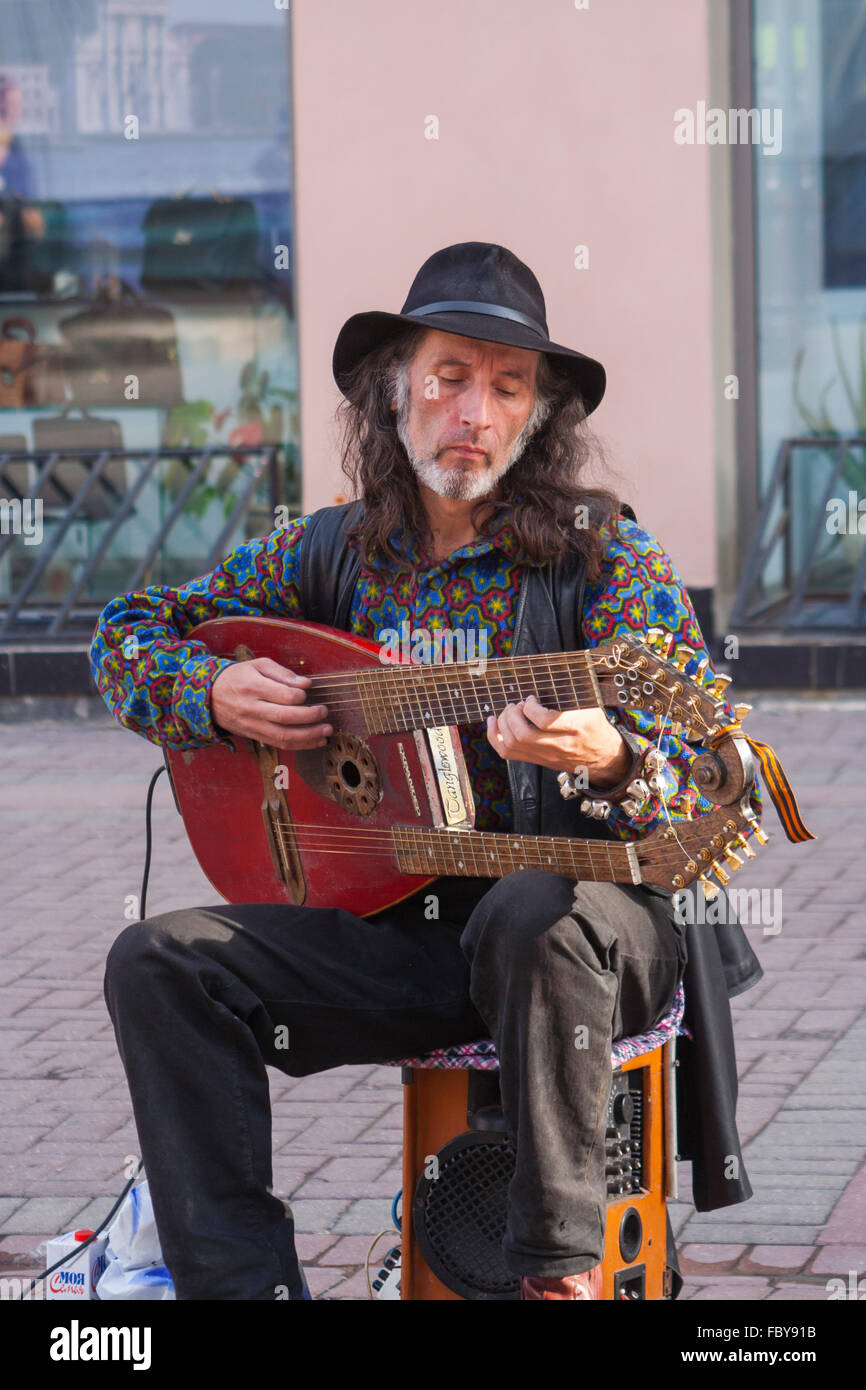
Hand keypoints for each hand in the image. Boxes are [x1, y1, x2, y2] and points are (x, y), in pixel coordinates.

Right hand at [210, 658, 331, 749]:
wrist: (209, 698)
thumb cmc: (238, 677)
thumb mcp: (257, 665)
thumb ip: (283, 673)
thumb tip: (307, 684)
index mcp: (252, 686)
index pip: (283, 695)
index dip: (301, 696)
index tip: (306, 692)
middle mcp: (251, 708)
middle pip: (285, 718)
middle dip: (310, 717)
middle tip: (325, 712)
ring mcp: (252, 725)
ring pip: (283, 736)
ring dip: (309, 736)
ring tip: (326, 731)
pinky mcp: (254, 736)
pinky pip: (279, 744)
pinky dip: (300, 745)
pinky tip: (316, 741)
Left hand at [486, 696, 631, 787]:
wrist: (604, 758)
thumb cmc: (594, 725)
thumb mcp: (590, 706)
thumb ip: (570, 692)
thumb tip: (545, 673)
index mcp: (575, 727)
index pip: (545, 721)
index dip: (531, 707)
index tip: (531, 699)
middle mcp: (559, 745)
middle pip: (523, 735)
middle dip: (512, 715)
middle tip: (516, 705)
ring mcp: (546, 755)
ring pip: (512, 745)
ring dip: (503, 724)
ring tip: (509, 712)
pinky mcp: (538, 760)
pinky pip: (508, 754)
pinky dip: (494, 737)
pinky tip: (492, 722)